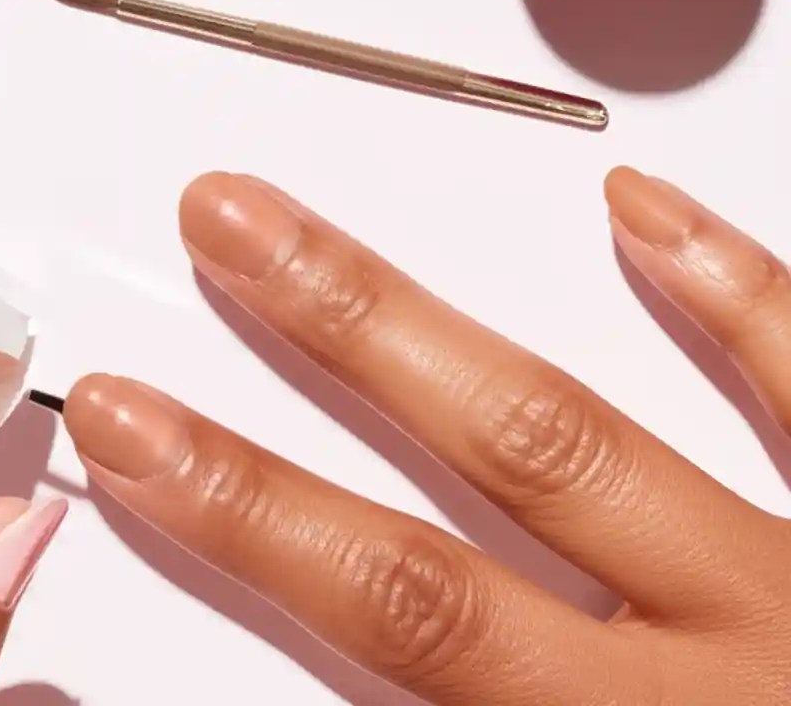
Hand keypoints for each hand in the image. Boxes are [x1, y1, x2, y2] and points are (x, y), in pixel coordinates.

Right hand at [64, 169, 790, 703]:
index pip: (394, 617)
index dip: (248, 519)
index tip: (148, 439)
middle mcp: (713, 671)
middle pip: (460, 499)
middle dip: (323, 361)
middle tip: (225, 247)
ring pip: (586, 435)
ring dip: (436, 327)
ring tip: (330, 236)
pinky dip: (739, 301)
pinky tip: (648, 218)